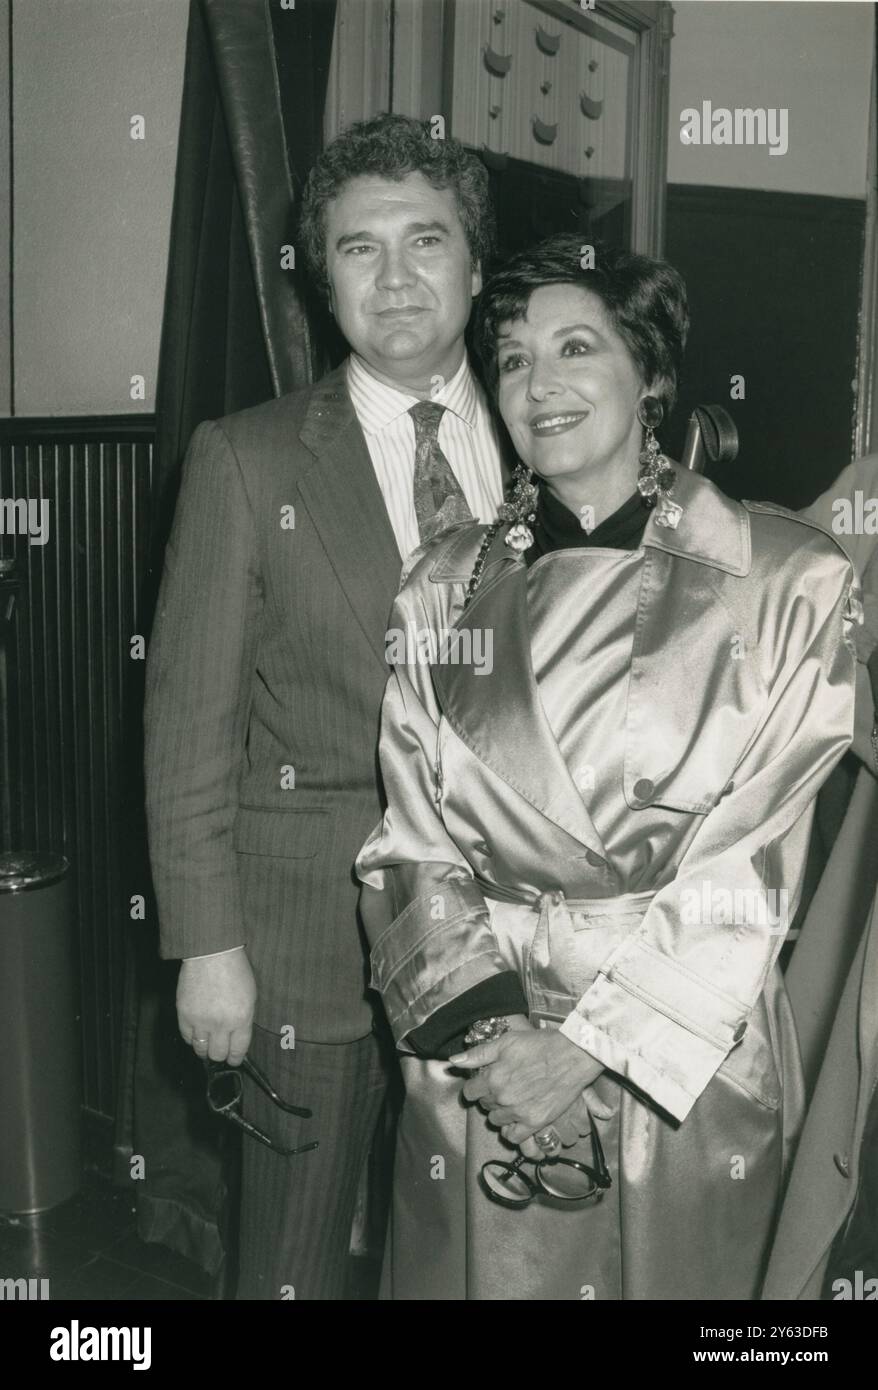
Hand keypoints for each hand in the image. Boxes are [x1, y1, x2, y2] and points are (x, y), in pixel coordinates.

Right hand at [177, 948, 256, 1066]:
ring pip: (200, 1050)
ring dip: (204, 1049)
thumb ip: (244, 1020)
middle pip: (218, 1054)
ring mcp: (201, 1021)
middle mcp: (221, 1024)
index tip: (233, 1060)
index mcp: (241, 1019)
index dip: (235, 1059)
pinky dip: (192, 1038)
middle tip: (220, 1051)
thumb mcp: (250, 996)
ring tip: (207, 1044)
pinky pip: (187, 1037)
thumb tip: (237, 1039)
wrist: (211, 953)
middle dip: (220, 1055)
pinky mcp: (184, 1015)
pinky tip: (196, 1033)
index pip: (238, 1050)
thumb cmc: (235, 971)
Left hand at [448, 1028, 602, 1141]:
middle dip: (489, 1097)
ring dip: (500, 1112)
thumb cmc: (540, 1045)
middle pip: (485, 1106)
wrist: (572, 1056)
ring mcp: (518, 1112)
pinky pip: (514, 1136)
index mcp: (492, 1078)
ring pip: (497, 1121)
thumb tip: (454, 1062)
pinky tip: (516, 1119)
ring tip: (512, 1100)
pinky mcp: (535, 1122)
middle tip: (502, 1087)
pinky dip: (512, 1130)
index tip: (484, 1081)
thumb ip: (478, 1054)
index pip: (470, 1092)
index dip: (476, 1086)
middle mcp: (502, 1098)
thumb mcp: (506, 1042)